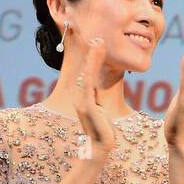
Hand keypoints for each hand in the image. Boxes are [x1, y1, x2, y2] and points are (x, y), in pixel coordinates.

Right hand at [73, 39, 116, 160]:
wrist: (101, 146)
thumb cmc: (103, 129)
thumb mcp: (100, 109)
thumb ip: (96, 97)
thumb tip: (97, 87)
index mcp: (84, 96)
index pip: (88, 73)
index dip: (92, 59)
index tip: (98, 44)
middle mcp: (80, 96)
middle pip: (86, 70)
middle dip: (91, 53)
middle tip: (97, 37)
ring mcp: (82, 100)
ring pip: (87, 73)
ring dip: (93, 57)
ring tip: (98, 42)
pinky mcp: (86, 104)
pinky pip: (89, 83)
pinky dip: (92, 69)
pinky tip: (96, 58)